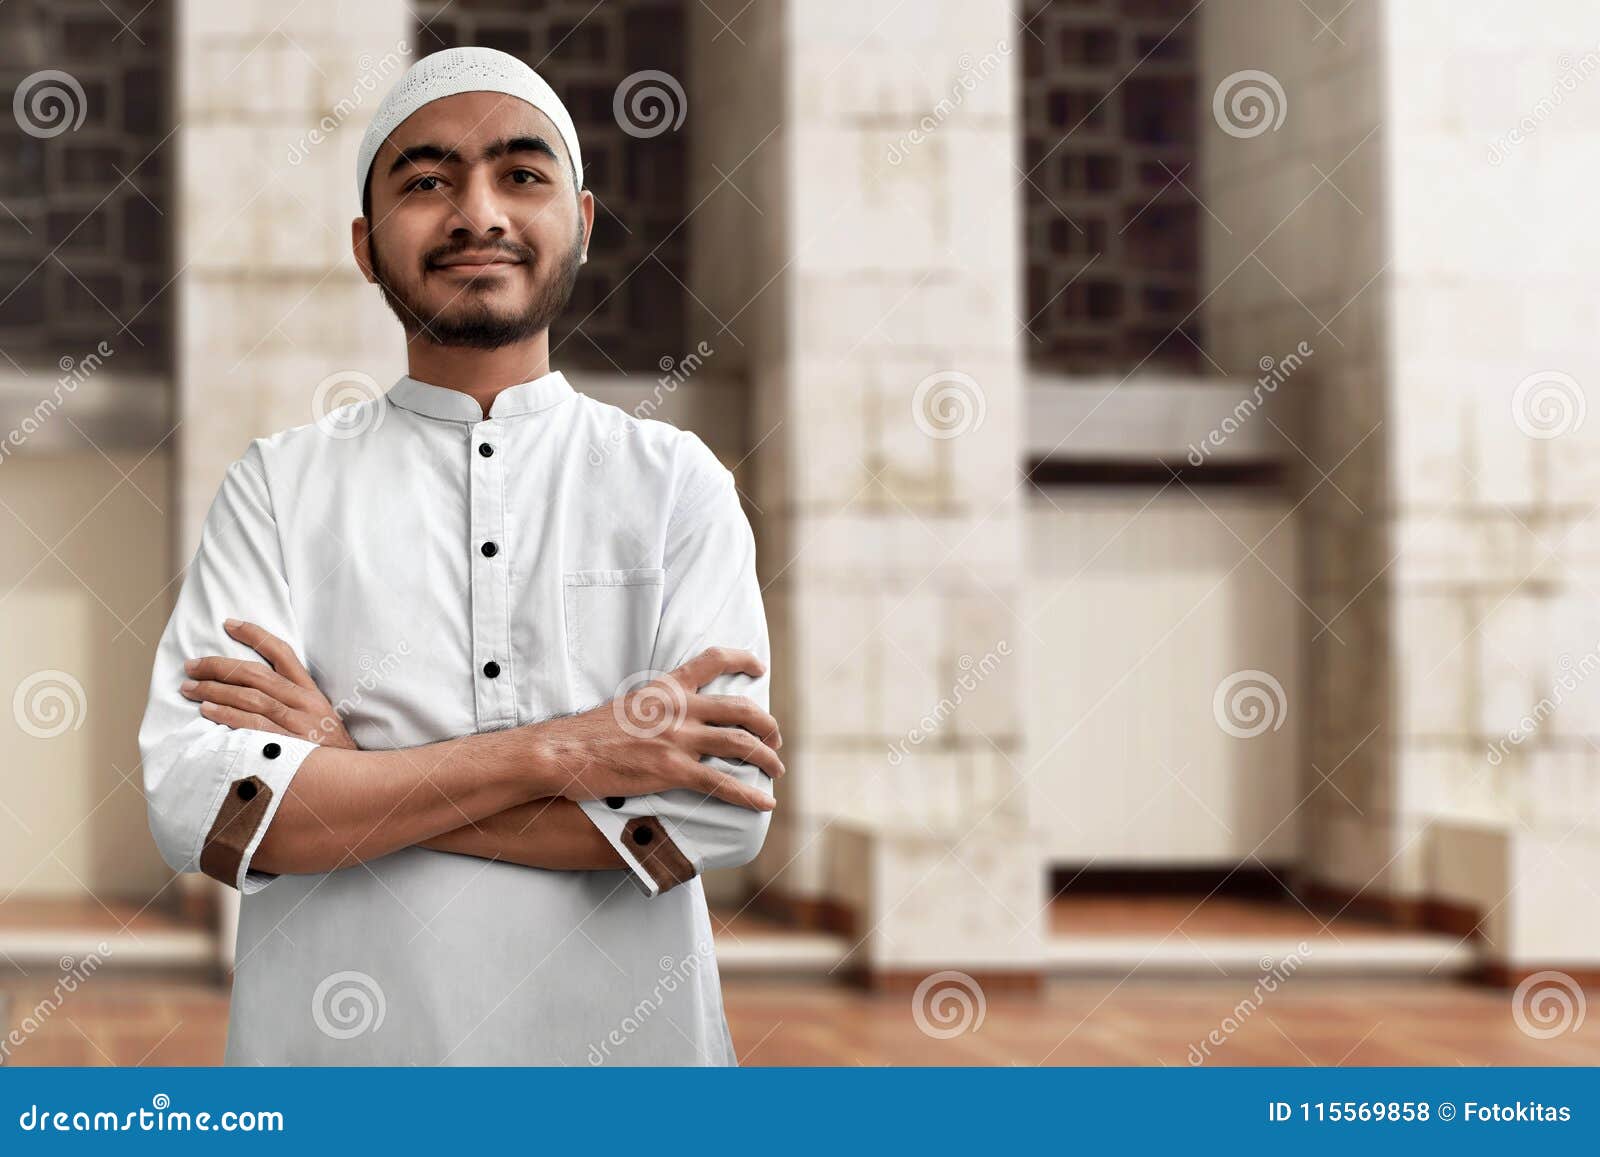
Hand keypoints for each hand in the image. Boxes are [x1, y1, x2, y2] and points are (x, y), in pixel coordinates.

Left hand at [180, 619, 358, 748]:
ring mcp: (296, 723)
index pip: (282, 653)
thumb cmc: (329, 751)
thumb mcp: (320, 718)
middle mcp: (304, 703)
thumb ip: (293, 703)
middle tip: (192, 665)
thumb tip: (253, 688)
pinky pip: (251, 724)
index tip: (229, 624)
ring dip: (214, 690)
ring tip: (190, 688)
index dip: (254, 635)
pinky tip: (207, 710)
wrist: (352, 780)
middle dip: (219, 666)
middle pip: (255, 674)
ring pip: (249, 697)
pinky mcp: (288, 744)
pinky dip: (227, 715)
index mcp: (311, 692)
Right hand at [535, 647, 783, 810]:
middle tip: (775, 737)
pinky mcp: (671, 770)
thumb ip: (654, 708)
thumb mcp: (626, 706)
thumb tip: (666, 721)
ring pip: (740, 743)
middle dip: (766, 723)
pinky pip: (722, 783)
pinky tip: (765, 803)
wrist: (562, 752)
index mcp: (666, 688)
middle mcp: (678, 708)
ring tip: (777, 769)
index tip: (759, 668)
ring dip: (766, 757)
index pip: (712, 660)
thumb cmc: (586, 734)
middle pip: (740, 708)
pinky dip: (749, 794)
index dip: (742, 660)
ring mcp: (677, 738)